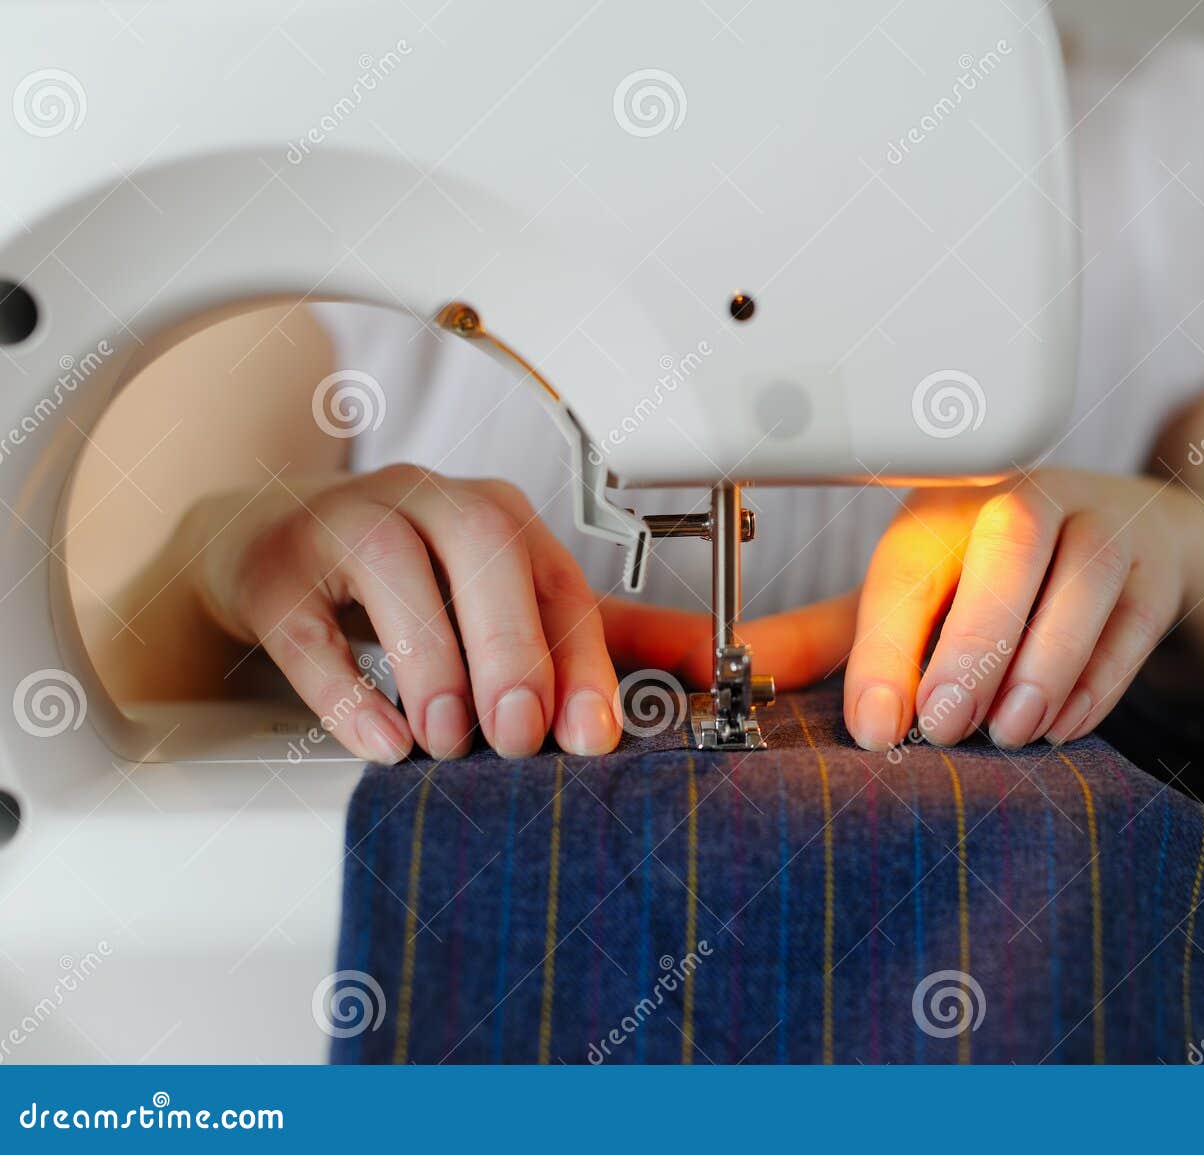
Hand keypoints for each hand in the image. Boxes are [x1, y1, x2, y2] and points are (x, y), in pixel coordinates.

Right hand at [194, 464, 620, 761]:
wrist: (275, 549)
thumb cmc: (412, 584)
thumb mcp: (509, 606)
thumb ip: (602, 637)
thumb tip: (709, 664)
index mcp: (499, 517)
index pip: (557, 577)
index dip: (582, 658)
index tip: (592, 738)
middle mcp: (428, 502)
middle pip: (486, 546)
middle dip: (514, 648)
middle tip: (519, 739)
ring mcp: (344, 525)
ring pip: (394, 566)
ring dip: (433, 663)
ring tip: (448, 743)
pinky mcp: (274, 572)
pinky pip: (305, 622)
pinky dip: (344, 688)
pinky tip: (382, 741)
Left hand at [603, 467, 1188, 752]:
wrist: (1118, 532)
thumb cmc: (987, 574)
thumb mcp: (906, 597)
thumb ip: (831, 639)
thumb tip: (735, 669)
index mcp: (941, 508)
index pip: (907, 569)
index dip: (886, 649)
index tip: (873, 728)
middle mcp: (1023, 500)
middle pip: (1009, 546)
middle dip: (975, 640)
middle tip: (947, 727)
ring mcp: (1100, 527)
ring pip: (1085, 578)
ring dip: (1046, 661)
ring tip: (1010, 732)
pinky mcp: (1154, 570)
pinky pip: (1134, 622)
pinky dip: (1099, 681)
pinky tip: (1060, 726)